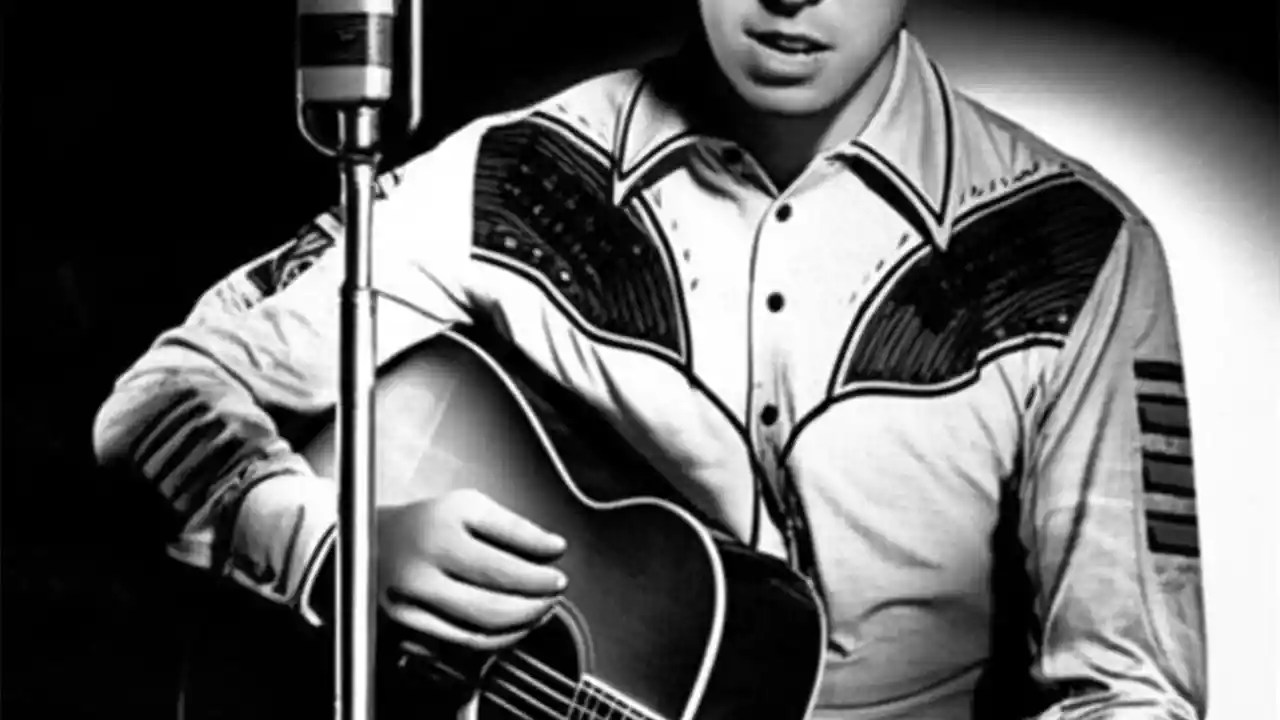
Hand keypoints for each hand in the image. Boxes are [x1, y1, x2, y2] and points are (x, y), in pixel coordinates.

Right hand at [377, 489, 567, 651]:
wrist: (362, 544)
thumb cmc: (422, 526)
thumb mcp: (465, 507)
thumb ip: (510, 527)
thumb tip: (552, 548)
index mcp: (446, 516)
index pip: (508, 533)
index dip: (542, 547)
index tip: (559, 552)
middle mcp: (427, 552)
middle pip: (499, 580)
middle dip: (539, 589)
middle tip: (557, 587)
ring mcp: (414, 591)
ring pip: (484, 618)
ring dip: (525, 617)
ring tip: (542, 608)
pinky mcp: (408, 621)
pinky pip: (465, 639)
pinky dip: (499, 638)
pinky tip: (515, 627)